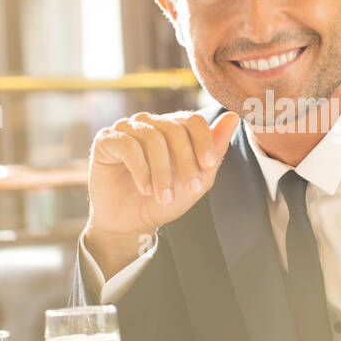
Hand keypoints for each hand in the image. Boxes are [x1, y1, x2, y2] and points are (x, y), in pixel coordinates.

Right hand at [84, 109, 239, 276]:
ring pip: (152, 138)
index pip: (192, 120)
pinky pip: (128, 145)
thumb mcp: (196, 181)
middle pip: (174, 129)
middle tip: (190, 189)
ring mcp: (127, 129)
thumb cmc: (164, 201)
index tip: (208, 166)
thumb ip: (215, 151)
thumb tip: (233, 117)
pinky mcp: (107, 139)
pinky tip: (145, 189)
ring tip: (163, 196)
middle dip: (186, 162)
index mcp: (172, 128)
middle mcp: (150, 123)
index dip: (203, 141)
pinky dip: (141, 170)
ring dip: (162, 172)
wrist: (130, 223)